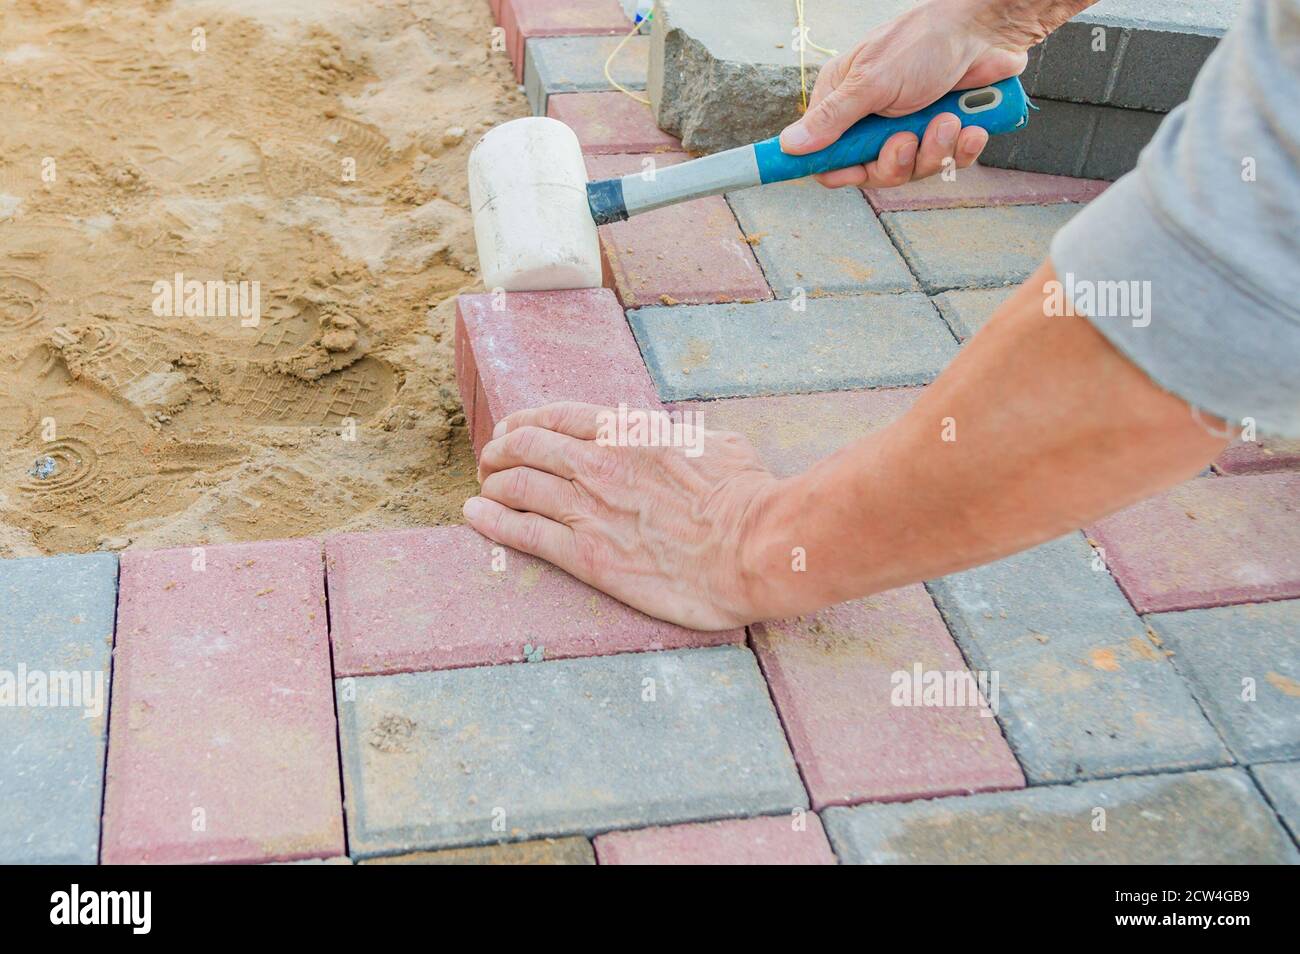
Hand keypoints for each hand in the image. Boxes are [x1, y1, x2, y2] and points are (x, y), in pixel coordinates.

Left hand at [462, 402, 779, 630]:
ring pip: (516, 485)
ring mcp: (589, 508)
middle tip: (491, 464)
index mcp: (630, 432)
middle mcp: (600, 463)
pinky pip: (522, 531)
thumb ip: (682, 440)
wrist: (755, 547)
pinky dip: (490, 520)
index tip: (510, 429)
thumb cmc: (749, 496)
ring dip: (492, 485)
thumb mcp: (717, 445)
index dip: (523, 421)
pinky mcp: (587, 555)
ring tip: (484, 491)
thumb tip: (677, 441)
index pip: (557, 416)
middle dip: (499, 452)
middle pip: (525, 446)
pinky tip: (473, 516)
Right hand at [781, 0, 1028, 187]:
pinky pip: (946, 164)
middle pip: (871, 172)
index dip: (837, 170)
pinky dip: (961, 149)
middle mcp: (872, 120)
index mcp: (845, 103)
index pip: (826, 156)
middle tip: (908, 139)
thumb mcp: (871, 82)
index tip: (853, 173)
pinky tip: (971, 127)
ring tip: (948, 119)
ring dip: (934, 151)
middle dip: (896, 162)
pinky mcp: (941, 134)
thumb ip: (832, 118)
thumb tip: (789, 145)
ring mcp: (908, 128)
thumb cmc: (925, 42)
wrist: (986, 31)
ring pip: (911, 170)